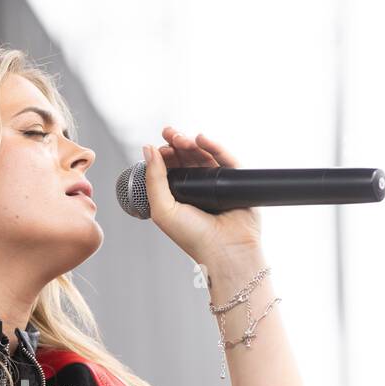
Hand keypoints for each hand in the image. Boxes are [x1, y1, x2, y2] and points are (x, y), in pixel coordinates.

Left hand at [144, 127, 262, 265]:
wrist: (225, 250)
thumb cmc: (193, 237)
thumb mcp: (162, 209)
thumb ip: (153, 179)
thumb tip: (147, 149)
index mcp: (179, 197)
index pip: (171, 169)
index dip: (164, 155)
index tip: (158, 148)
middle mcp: (198, 189)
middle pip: (187, 158)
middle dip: (177, 144)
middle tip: (169, 134)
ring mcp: (217, 184)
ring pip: (205, 155)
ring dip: (191, 143)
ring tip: (181, 139)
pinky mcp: (236, 182)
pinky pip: (226, 158)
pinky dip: (214, 146)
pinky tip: (201, 139)